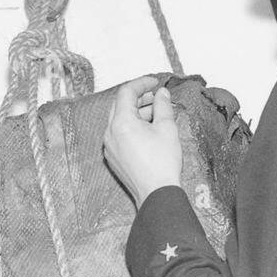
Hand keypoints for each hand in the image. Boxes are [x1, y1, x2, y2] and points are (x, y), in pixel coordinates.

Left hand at [103, 75, 182, 206]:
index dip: (142, 83)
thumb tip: (162, 93)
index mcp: (121, 123)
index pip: (127, 92)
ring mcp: (109, 147)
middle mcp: (110, 133)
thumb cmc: (163, 163)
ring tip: (157, 114)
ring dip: (136, 113)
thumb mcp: (167, 128)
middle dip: (138, 98)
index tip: (156, 82)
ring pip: (119, 121)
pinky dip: (132, 127)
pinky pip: (119, 135)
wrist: (157, 194)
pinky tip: (148, 130)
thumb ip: (163, 106)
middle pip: (120, 105)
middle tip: (156, 97)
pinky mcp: (113, 158)